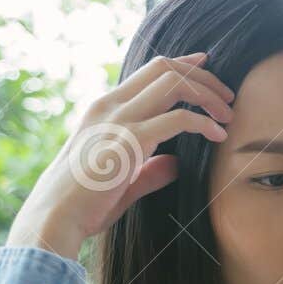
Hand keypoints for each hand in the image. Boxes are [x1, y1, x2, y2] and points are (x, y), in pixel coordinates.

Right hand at [7, 52, 234, 260]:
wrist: (55, 217)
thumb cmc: (83, 204)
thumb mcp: (120, 180)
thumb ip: (148, 169)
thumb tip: (174, 165)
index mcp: (105, 108)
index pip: (149, 71)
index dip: (183, 66)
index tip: (207, 68)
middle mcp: (111, 105)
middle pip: (165, 68)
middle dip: (202, 76)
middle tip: (228, 96)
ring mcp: (119, 120)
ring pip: (173, 83)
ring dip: (207, 94)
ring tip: (228, 115)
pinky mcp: (130, 141)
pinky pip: (178, 118)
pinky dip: (204, 122)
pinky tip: (218, 136)